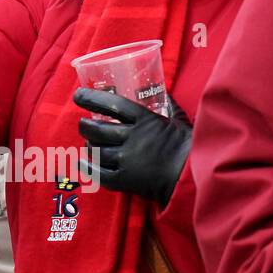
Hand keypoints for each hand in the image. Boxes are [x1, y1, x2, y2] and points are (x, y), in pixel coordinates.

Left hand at [75, 87, 192, 206]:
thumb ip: (170, 107)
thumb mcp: (180, 121)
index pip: (112, 104)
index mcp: (145, 120)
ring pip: (96, 150)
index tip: (78, 96)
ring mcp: (127, 160)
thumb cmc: (189, 148)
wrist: (194, 178)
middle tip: (83, 124)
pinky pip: (99, 173)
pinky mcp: (126, 180)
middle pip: (97, 129)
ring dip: (89, 145)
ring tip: (89, 142)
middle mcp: (132, 138)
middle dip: (85, 126)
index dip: (92, 98)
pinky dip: (88, 167)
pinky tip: (82, 162)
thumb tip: (166, 92)